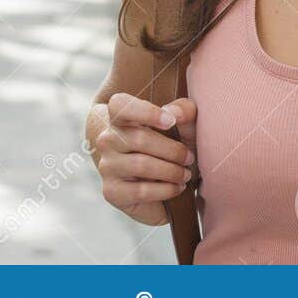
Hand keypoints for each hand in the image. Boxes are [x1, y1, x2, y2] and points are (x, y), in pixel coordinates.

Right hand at [95, 93, 196, 226]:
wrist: (165, 179)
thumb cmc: (175, 143)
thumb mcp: (186, 124)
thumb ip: (184, 111)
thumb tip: (173, 114)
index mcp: (122, 117)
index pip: (119, 105)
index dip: (145, 112)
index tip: (171, 122)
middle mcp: (108, 140)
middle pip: (140, 138)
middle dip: (173, 150)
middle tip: (190, 158)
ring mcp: (107, 166)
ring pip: (141, 165)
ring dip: (172, 171)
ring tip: (186, 174)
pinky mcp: (111, 192)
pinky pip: (140, 190)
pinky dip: (166, 189)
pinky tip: (178, 187)